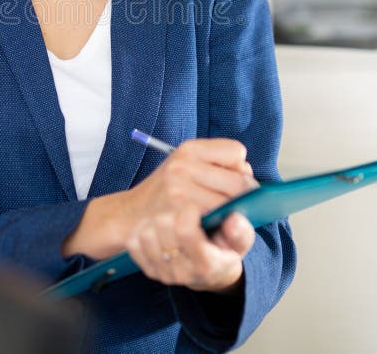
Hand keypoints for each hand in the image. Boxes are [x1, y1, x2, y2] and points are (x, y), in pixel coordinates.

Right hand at [61, 138, 256, 264]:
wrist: (129, 216)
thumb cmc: (164, 193)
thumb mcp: (185, 167)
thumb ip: (217, 166)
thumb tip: (248, 174)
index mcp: (188, 149)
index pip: (236, 152)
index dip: (239, 168)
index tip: (230, 181)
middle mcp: (183, 164)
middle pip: (239, 181)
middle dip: (243, 197)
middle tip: (233, 207)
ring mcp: (180, 189)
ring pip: (231, 204)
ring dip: (232, 214)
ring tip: (218, 218)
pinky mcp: (179, 214)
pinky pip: (217, 220)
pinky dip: (219, 225)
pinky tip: (209, 227)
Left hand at [126, 204, 254, 290]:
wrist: (205, 271)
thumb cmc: (224, 249)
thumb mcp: (240, 242)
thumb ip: (240, 232)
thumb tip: (233, 218)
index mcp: (206, 265)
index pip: (185, 231)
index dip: (189, 209)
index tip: (196, 201)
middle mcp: (181, 272)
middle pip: (162, 228)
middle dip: (172, 209)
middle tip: (182, 204)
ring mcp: (161, 271)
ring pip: (146, 233)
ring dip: (157, 217)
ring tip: (170, 213)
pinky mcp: (146, 267)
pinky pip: (134, 241)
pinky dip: (143, 228)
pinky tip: (157, 224)